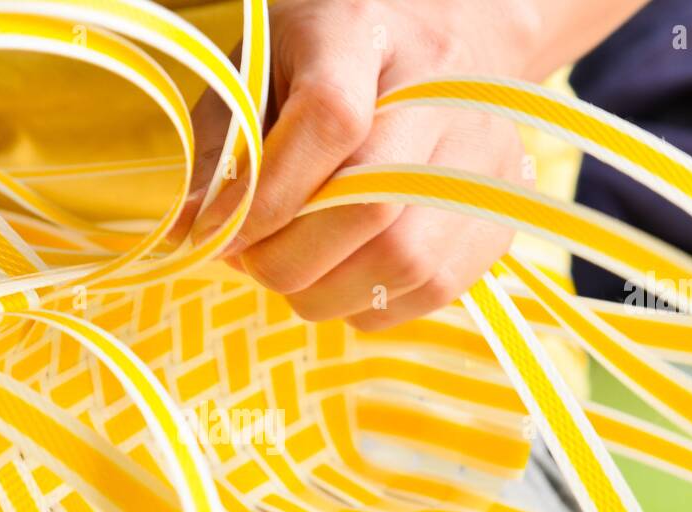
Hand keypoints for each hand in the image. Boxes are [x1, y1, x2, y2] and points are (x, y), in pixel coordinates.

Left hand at [185, 0, 541, 330]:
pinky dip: (368, 302)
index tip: (218, 235)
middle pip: (371, 208)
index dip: (266, 198)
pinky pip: (428, 293)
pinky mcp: (503, 211)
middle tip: (251, 259)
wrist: (449, 34)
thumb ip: (225, 144)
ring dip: (324, 291)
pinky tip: (343, 271)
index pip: (329, 120)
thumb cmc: (330, 56)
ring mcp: (486, 154)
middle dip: (289, 259)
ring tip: (293, 264)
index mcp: (366, 30)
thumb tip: (188, 229)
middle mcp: (444, 89)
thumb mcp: (261, 69)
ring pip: (402, 263)